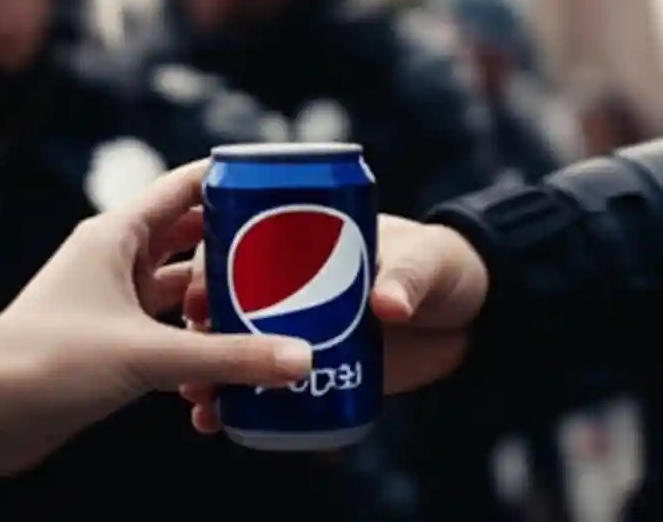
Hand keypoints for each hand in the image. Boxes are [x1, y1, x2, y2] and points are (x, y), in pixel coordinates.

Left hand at [0, 160, 312, 461]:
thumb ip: (228, 358)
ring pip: (183, 298)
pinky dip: (193, 360)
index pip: (185, 187)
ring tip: (261, 337)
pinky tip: (215, 392)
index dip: (231, 182)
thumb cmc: (47, 361)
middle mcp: (115, 261)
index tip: (279, 188)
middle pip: (193, 243)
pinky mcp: (110, 343)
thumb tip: (299, 359)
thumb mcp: (149, 354)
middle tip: (289, 271)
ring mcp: (112, 303)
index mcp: (117, 235)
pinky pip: (168, 340)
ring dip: (217, 319)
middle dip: (238, 260)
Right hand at [180, 214, 489, 433]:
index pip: (239, 244)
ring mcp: (299, 329)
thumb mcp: (426, 263)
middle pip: (224, 302)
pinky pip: (265, 388)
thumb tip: (387, 305)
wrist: (472, 319)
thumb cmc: (443, 266)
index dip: (208, 269)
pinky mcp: (314, 370)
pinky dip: (238, 404)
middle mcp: (288, 284)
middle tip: (190, 357)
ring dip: (208, 371)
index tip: (195, 298)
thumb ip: (407, 280)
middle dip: (198, 330)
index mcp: (304, 240)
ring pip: (236, 348)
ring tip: (199, 399)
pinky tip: (217, 422)